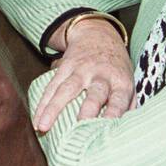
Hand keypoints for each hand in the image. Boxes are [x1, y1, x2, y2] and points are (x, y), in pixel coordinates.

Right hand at [32, 18, 132, 133]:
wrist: (98, 35)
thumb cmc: (115, 67)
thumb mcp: (128, 81)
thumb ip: (127, 105)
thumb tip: (122, 131)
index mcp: (120, 81)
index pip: (119, 100)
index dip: (114, 114)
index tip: (108, 130)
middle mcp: (101, 76)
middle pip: (94, 95)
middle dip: (87, 112)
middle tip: (79, 127)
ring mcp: (81, 71)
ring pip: (66, 90)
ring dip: (53, 109)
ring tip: (43, 127)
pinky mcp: (64, 67)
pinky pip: (51, 87)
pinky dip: (43, 105)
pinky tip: (37, 120)